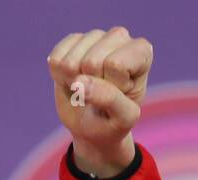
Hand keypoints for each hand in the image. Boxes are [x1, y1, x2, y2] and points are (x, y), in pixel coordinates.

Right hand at [47, 27, 153, 177]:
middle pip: (92, 62)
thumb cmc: (115, 121)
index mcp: (142, 52)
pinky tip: (76, 81)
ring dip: (75, 84)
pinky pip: (55, 60)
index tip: (121, 94)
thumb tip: (78, 82)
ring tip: (90, 89)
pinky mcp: (71, 41)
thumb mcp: (123, 118)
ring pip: (70, 62)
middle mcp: (119, 37)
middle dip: (94, 85)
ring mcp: (94, 36)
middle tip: (103, 94)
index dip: (113, 86)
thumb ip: (109, 99)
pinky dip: (61, 79)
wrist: (93, 125)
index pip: (115, 64)